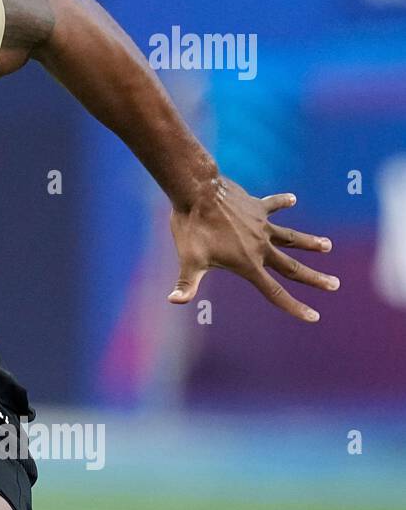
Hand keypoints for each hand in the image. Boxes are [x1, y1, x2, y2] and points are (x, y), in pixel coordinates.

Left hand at [166, 175, 338, 321]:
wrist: (198, 192)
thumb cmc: (192, 228)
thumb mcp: (188, 260)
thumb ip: (185, 284)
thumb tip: (173, 301)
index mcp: (247, 263)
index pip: (274, 292)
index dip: (294, 306)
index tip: (313, 317)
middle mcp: (260, 246)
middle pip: (292, 267)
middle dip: (314, 278)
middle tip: (335, 285)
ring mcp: (261, 225)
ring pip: (291, 237)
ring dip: (309, 242)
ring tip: (328, 246)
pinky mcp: (256, 207)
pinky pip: (273, 206)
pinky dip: (282, 202)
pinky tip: (292, 199)